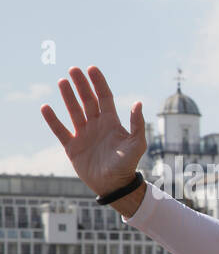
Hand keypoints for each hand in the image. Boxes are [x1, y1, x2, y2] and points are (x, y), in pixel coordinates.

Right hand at [40, 66, 146, 195]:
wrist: (114, 185)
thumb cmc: (128, 165)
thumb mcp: (137, 144)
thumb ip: (138, 124)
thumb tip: (138, 103)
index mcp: (112, 123)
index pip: (104, 97)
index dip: (98, 83)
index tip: (92, 68)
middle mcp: (97, 126)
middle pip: (88, 100)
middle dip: (81, 85)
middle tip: (73, 69)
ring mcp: (84, 135)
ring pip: (74, 111)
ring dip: (68, 97)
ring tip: (62, 81)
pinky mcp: (72, 146)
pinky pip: (60, 130)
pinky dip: (52, 120)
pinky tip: (46, 107)